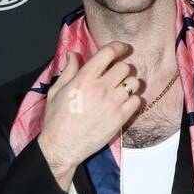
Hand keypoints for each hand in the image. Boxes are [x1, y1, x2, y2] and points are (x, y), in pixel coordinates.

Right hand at [38, 41, 141, 190]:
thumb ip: (68, 71)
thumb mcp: (56, 91)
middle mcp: (99, 88)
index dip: (118, 47)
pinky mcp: (119, 118)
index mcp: (83, 79)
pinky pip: (137, 101)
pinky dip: (133, 100)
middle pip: (125, 67)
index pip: (108, 53)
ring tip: (121, 90)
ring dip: (129, 84)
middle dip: (122, 68)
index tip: (121, 49)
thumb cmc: (56, 120)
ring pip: (134, 83)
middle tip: (117, 75)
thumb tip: (73, 54)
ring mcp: (112, 104)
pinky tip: (124, 103)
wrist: (62, 146)